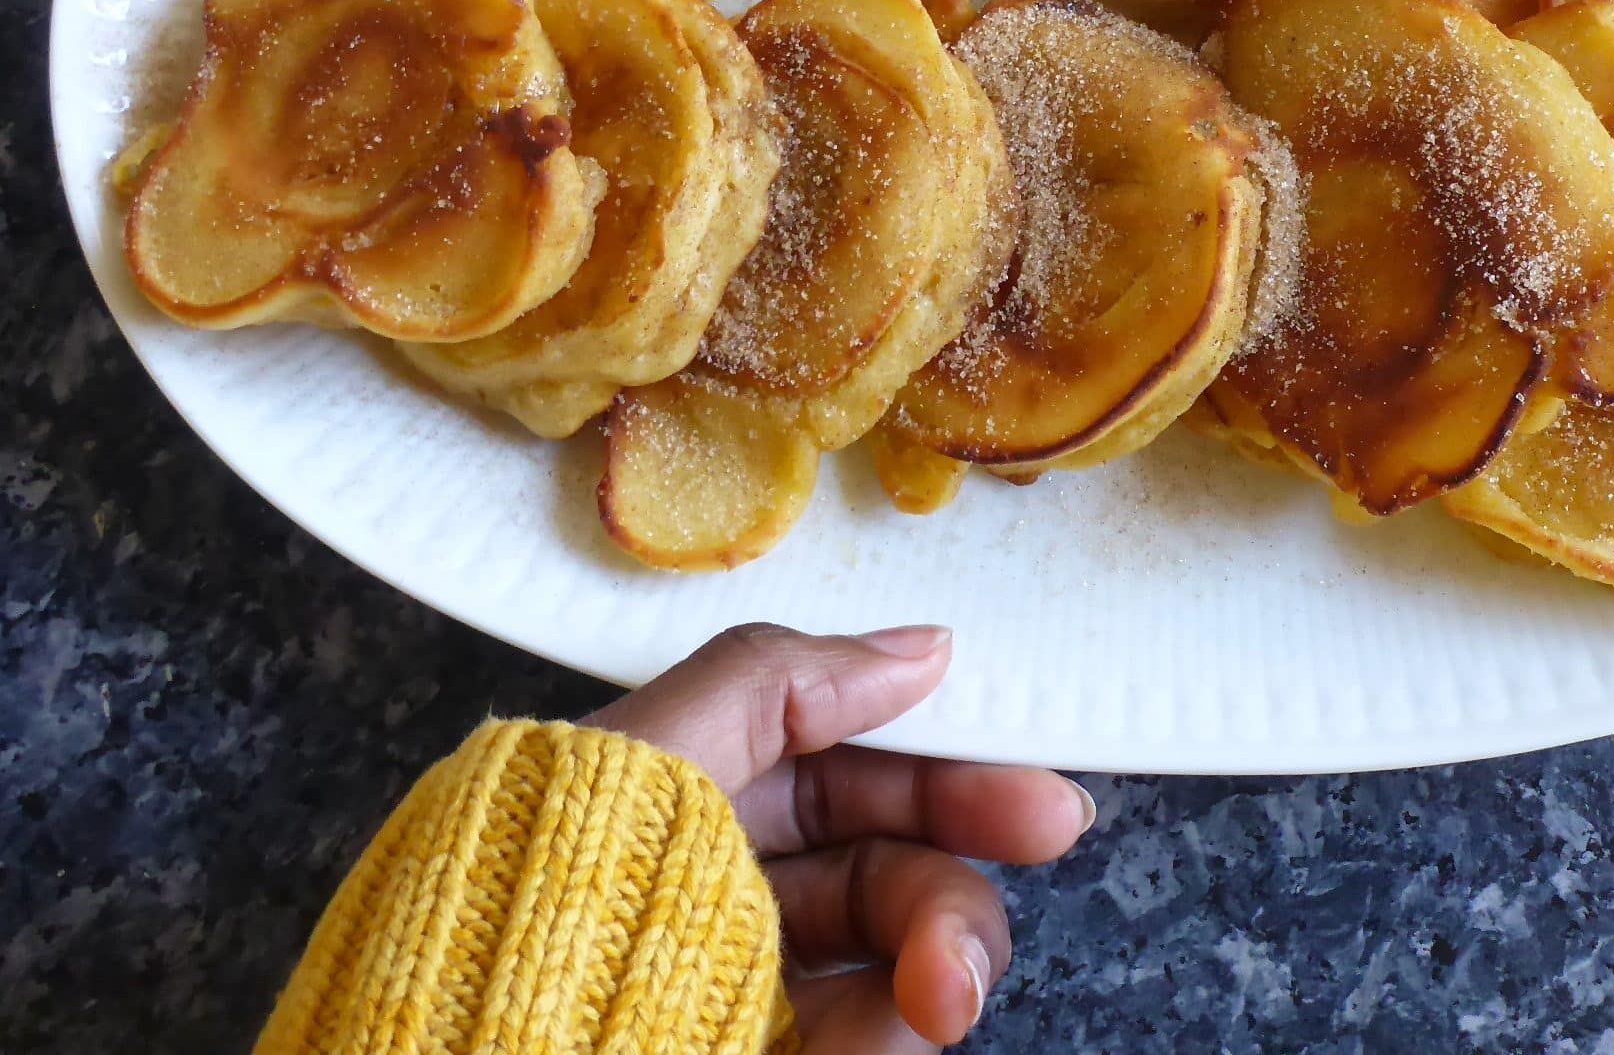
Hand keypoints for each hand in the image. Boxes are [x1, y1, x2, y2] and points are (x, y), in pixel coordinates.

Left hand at [585, 623, 1092, 1050]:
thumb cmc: (528, 915)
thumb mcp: (641, 761)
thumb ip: (779, 681)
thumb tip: (918, 645)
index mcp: (693, 798)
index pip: (848, 769)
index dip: (950, 773)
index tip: (1039, 802)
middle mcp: (725, 896)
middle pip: (890, 871)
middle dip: (957, 891)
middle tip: (996, 931)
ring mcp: (745, 994)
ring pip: (897, 967)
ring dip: (941, 971)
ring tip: (937, 1002)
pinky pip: (869, 1038)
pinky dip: (888, 1037)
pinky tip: (882, 1038)